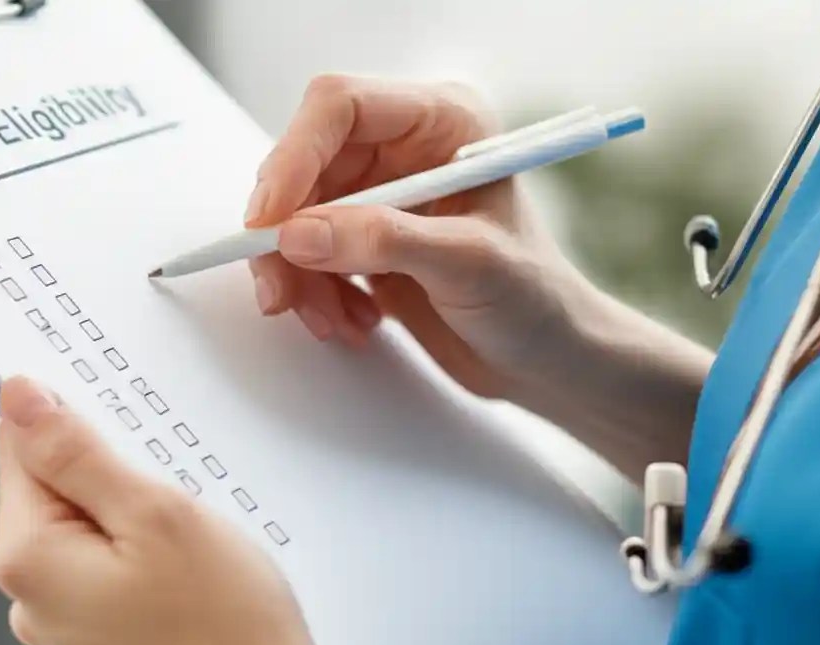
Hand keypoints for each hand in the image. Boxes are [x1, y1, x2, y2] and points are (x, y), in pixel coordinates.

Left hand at [0, 377, 355, 644]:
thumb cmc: (223, 635)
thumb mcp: (154, 514)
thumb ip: (77, 452)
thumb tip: (22, 399)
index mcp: (29, 557)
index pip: (20, 445)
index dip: (77, 420)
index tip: (127, 427)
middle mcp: (33, 595)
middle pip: (56, 486)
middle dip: (116, 471)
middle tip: (175, 490)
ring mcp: (67, 620)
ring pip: (91, 524)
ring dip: (138, 512)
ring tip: (192, 538)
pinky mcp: (103, 633)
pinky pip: (113, 564)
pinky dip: (149, 551)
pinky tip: (192, 568)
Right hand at [246, 75, 713, 479]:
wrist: (548, 361)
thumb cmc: (536, 301)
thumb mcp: (467, 264)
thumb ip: (383, 241)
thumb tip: (298, 233)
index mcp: (440, 122)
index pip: (340, 108)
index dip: (294, 156)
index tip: (271, 218)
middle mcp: (404, 150)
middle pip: (304, 166)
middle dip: (287, 234)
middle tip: (281, 291)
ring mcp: (381, 197)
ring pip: (296, 217)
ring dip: (299, 276)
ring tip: (333, 320)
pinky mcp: (364, 242)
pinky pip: (305, 255)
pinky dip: (314, 294)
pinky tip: (356, 322)